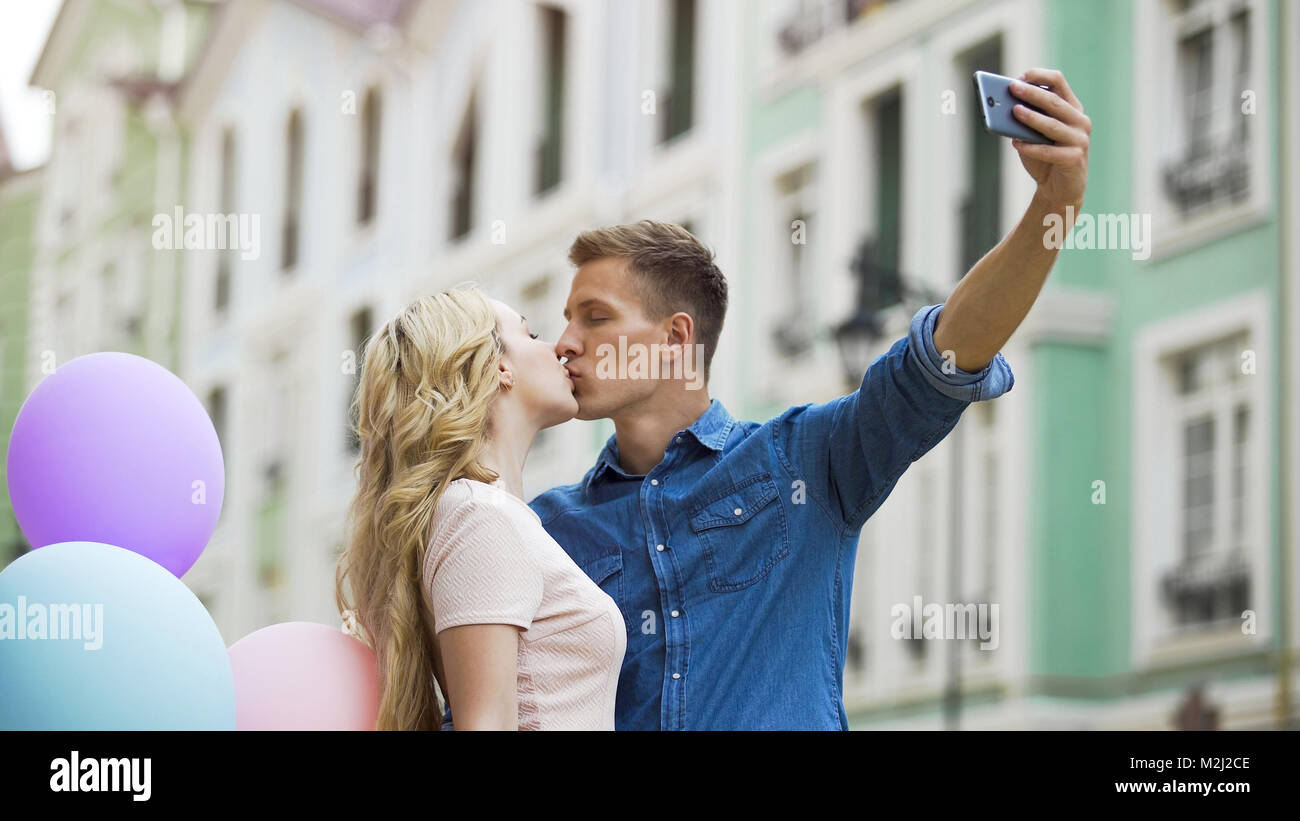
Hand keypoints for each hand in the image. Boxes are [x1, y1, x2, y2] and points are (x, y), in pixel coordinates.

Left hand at [1008, 68, 1089, 209]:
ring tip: (1013, 111)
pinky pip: (1049, 152)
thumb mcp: (1034, 135)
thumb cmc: (1044, 158)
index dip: (1038, 77)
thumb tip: (1004, 108)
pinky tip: (1016, 144)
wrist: (1060, 190)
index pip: (1058, 82)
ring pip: (1052, 125)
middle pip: (1055, 102)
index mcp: (1071, 108)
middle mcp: (1080, 121)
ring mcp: (1080, 140)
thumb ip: (1025, 121)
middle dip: (1032, 93)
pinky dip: (1031, 148)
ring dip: (1031, 118)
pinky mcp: (1075, 159)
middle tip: (1012, 88)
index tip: (1019, 78)